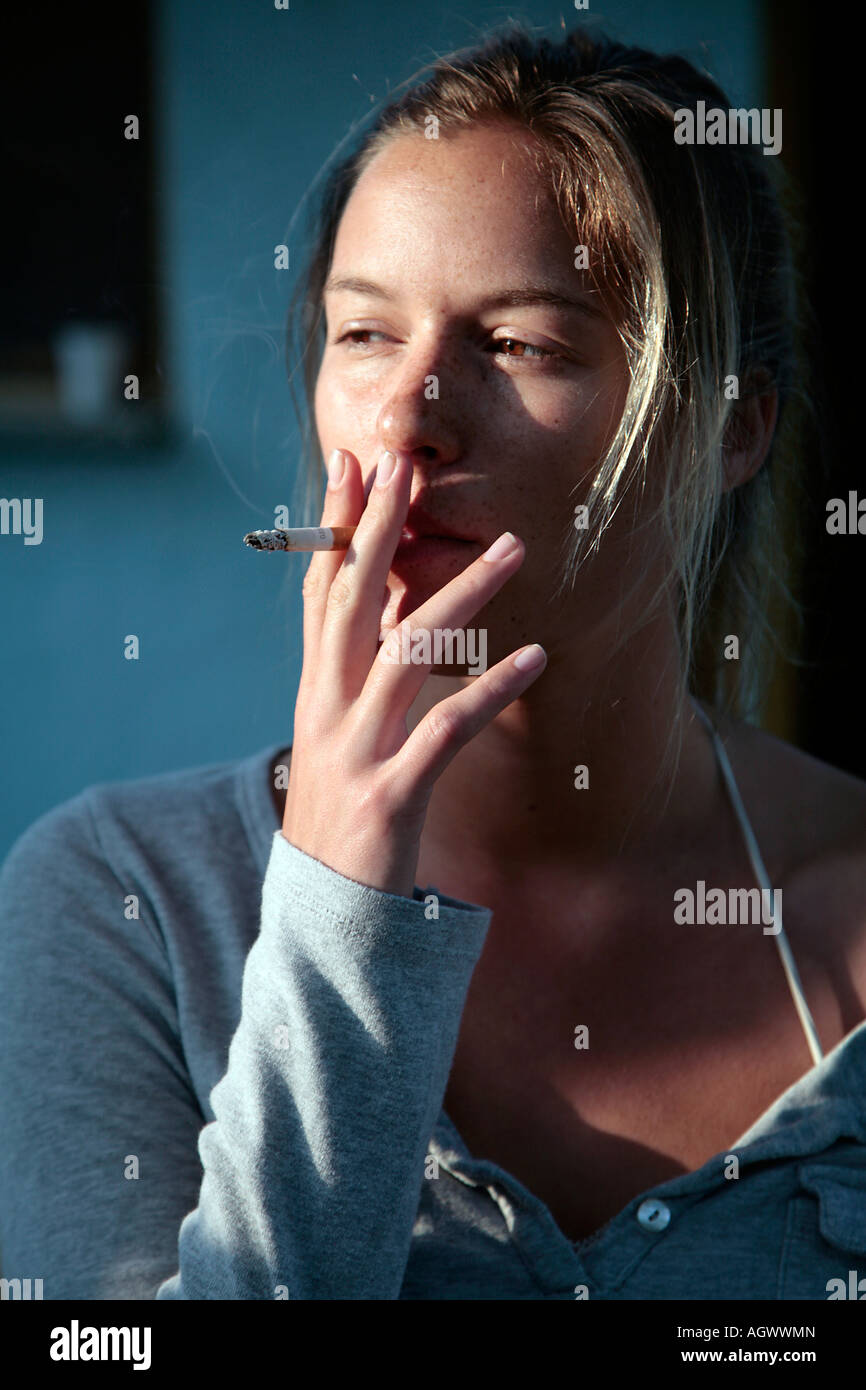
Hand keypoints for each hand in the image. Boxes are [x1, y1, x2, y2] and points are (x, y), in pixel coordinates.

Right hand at [282, 447, 546, 896]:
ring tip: (514, 548)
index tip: (352, 465)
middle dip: (378, 530)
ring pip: (406, 653)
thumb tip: (395, 626)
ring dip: (463, 595)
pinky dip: (492, 691)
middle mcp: (325, 711)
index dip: (334, 527)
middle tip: (408, 466)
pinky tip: (535, 657)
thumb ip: (357, 685)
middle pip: (352, 602)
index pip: (321, 594)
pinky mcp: (389, 797)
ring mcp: (355, 753)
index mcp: (315, 695)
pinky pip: (447, 732)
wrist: (325, 919)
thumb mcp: (339, 744)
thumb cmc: (343, 823)